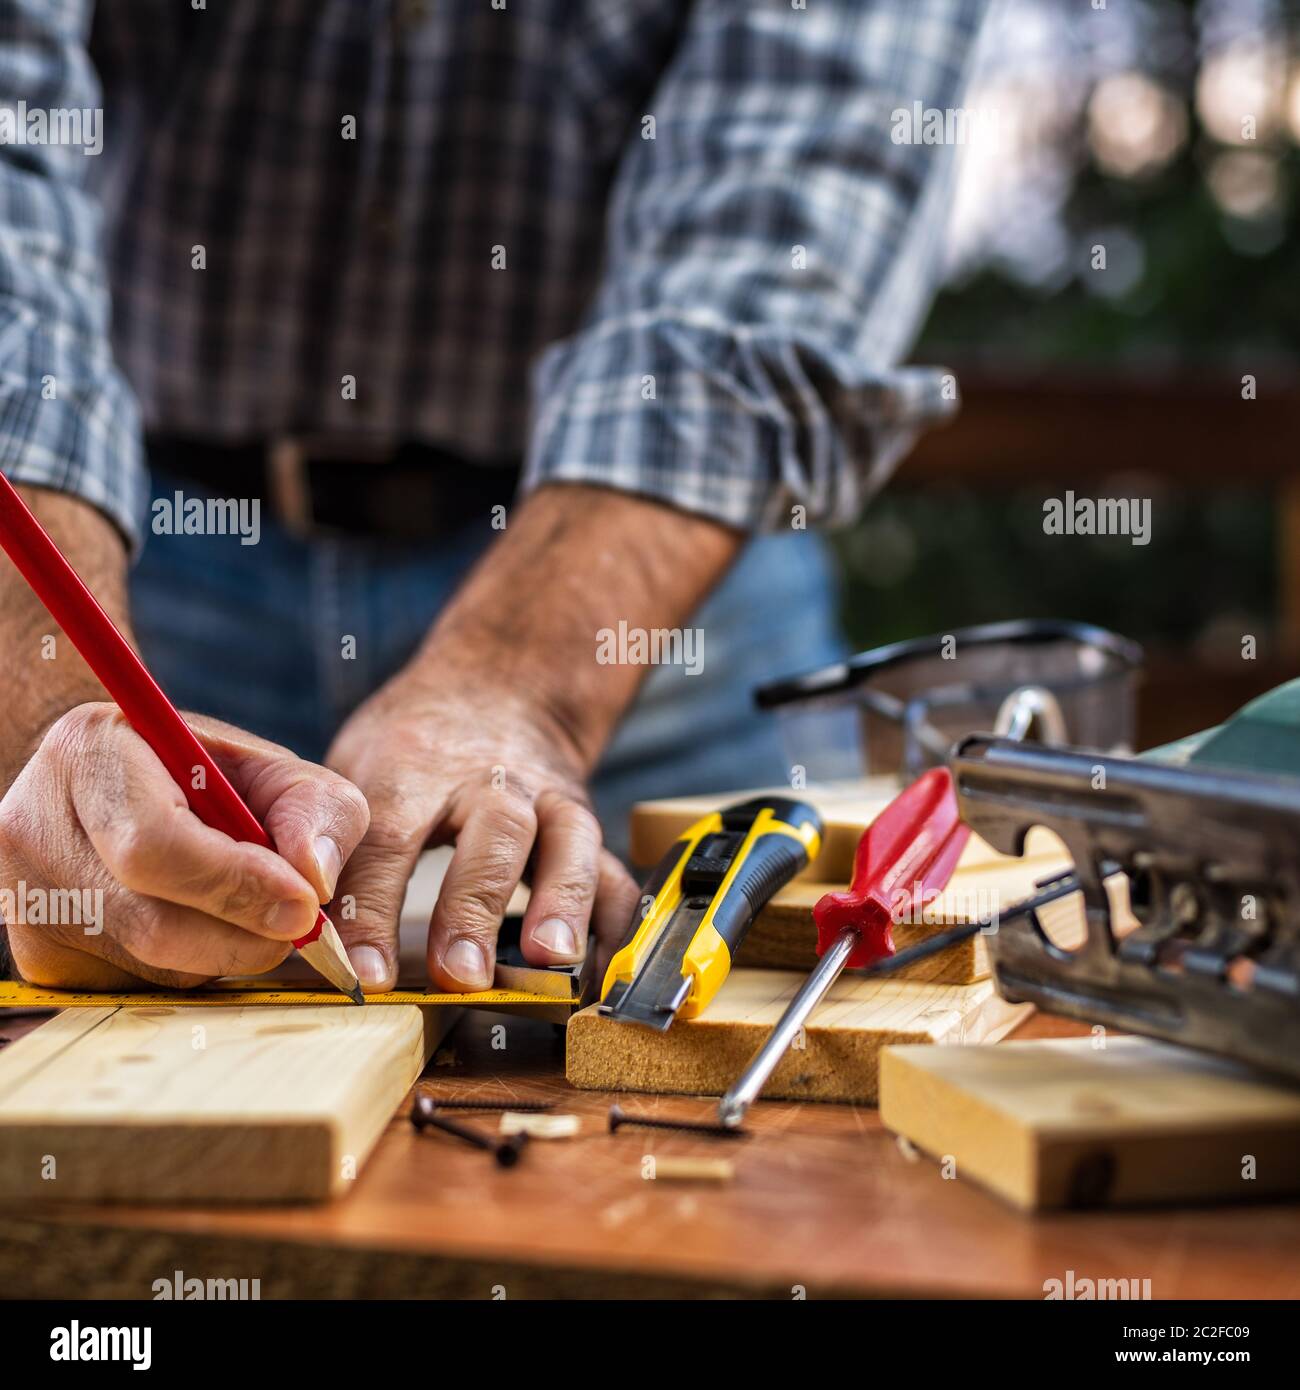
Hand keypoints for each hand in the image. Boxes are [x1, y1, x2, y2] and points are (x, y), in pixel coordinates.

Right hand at [0, 703, 369, 988]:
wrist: (134, 791)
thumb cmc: (217, 779)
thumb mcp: (280, 772)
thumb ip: (316, 811)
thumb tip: (315, 879)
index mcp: (89, 752)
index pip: (155, 844)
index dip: (235, 883)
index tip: (304, 903)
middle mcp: (37, 827)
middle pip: (150, 923)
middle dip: (244, 934)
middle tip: (299, 925)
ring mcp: (26, 899)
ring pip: (149, 967)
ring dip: (223, 954)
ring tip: (244, 907)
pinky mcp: (40, 956)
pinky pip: (135, 990)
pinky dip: (191, 969)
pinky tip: (202, 925)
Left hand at [326, 663, 639, 991]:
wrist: (500, 687)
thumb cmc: (412, 746)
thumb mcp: (352, 764)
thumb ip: (325, 834)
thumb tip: (279, 921)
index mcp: (415, 765)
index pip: (388, 838)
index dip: (371, 905)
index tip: (359, 969)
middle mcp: (490, 778)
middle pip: (490, 836)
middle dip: (473, 907)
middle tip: (458, 974)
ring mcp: (548, 798)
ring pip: (568, 843)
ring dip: (563, 902)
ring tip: (551, 962)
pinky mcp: (586, 822)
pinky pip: (614, 872)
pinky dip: (614, 921)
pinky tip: (601, 970)